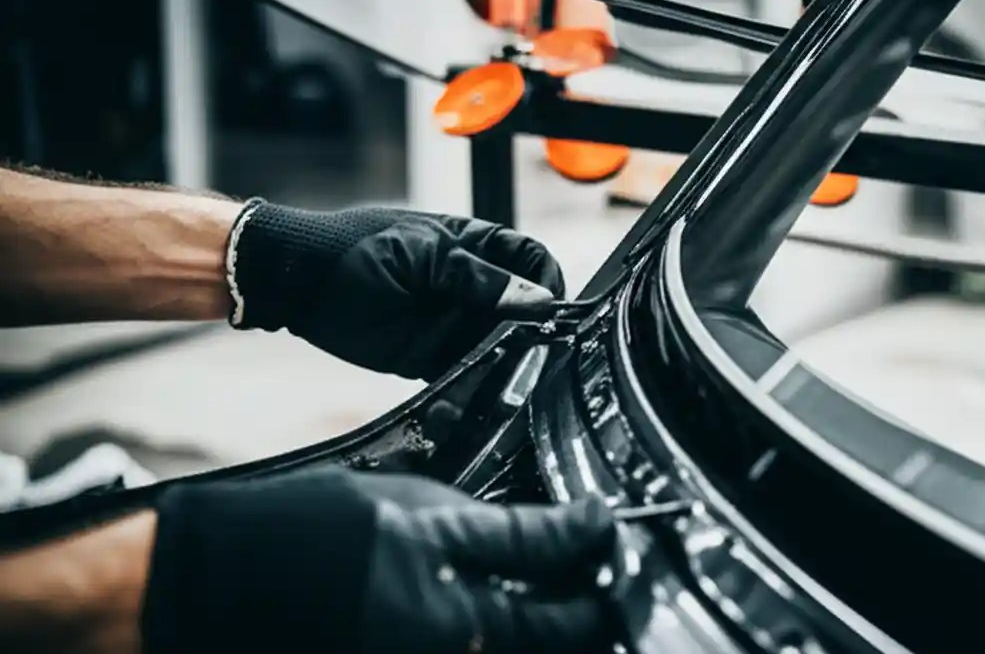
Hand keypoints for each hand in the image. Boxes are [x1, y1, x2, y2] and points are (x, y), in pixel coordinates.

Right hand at [143, 467, 617, 653]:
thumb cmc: (296, 538)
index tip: (608, 531)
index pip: (561, 580)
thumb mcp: (408, 509)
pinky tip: (504, 623)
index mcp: (449, 594)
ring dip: (557, 633)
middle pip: (562, 640)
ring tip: (566, 608)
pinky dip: (501, 641)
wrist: (210, 586)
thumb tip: (565, 528)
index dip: (598, 547)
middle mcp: (446, 645)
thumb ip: (495, 529)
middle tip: (608, 582)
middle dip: (598, 609)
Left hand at [225, 200, 565, 378]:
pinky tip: (489, 387)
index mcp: (474, 248)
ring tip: (520, 370)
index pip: (532, 260)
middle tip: (541, 345)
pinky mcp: (432, 356)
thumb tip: (535, 299)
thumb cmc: (356, 250)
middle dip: (538, 325)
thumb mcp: (424, 255)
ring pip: (503, 342)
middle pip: (525, 306)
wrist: (298, 280)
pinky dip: (481, 381)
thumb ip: (478, 279)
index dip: (548, 281)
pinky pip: (468, 372)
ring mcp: (453, 322)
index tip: (551, 306)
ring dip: (515, 356)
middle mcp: (471, 287)